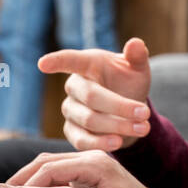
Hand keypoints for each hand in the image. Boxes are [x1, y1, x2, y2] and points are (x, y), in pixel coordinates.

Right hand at [8, 149, 167, 187]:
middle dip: (20, 180)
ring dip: (28, 182)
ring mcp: (92, 164)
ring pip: (49, 166)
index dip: (25, 187)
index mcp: (95, 164)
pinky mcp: (92, 174)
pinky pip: (59, 174)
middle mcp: (92, 158)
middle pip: (45, 162)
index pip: (49, 169)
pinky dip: (42, 186)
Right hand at [38, 37, 151, 151]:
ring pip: (89, 120)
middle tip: (145, 113)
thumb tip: (136, 43)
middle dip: (120, 107)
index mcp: (87, 64)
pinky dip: (101, 143)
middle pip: (91, 96)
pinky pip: (82, 140)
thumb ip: (137, 56)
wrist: (129, 111)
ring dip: (118, 126)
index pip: (70, 60)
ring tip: (143, 128)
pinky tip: (119, 142)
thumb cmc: (129, 83)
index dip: (57, 62)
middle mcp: (74, 86)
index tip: (43, 64)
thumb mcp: (137, 69)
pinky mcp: (72, 131)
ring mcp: (71, 110)